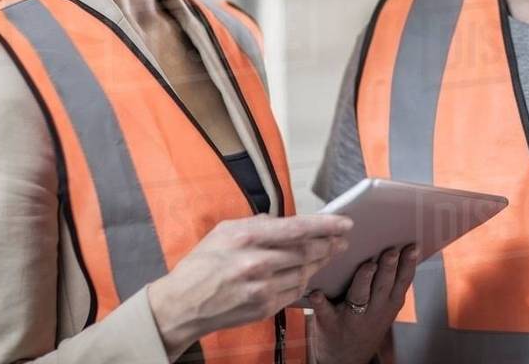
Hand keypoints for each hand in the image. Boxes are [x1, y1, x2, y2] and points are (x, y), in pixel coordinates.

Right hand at [147, 214, 351, 358]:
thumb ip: (257, 224)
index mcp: (247, 238)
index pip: (298, 229)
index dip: (326, 225)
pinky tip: (307, 273)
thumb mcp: (225, 231)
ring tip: (329, 253)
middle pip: (307, 252)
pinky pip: (295, 291)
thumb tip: (284, 221)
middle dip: (330, 244)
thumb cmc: (202, 264)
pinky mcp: (264, 308)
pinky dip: (304, 280)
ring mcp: (262, 289)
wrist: (182, 306)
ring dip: (321, 263)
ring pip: (305, 272)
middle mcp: (257, 264)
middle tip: (343, 239)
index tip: (345, 223)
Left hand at [306, 245, 419, 363]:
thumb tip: (396, 248)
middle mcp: (374, 312)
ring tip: (368, 265)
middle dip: (388, 269)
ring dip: (364, 281)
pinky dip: (321, 302)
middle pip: (382, 287)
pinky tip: (317, 292)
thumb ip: (390, 285)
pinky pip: (325, 312)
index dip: (408, 265)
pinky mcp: (328, 323)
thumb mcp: (386, 309)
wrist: (345, 360)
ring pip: (359, 297)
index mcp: (389, 305)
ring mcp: (351, 318)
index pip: (402, 282)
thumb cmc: (367, 324)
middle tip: (391, 251)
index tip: (412, 247)